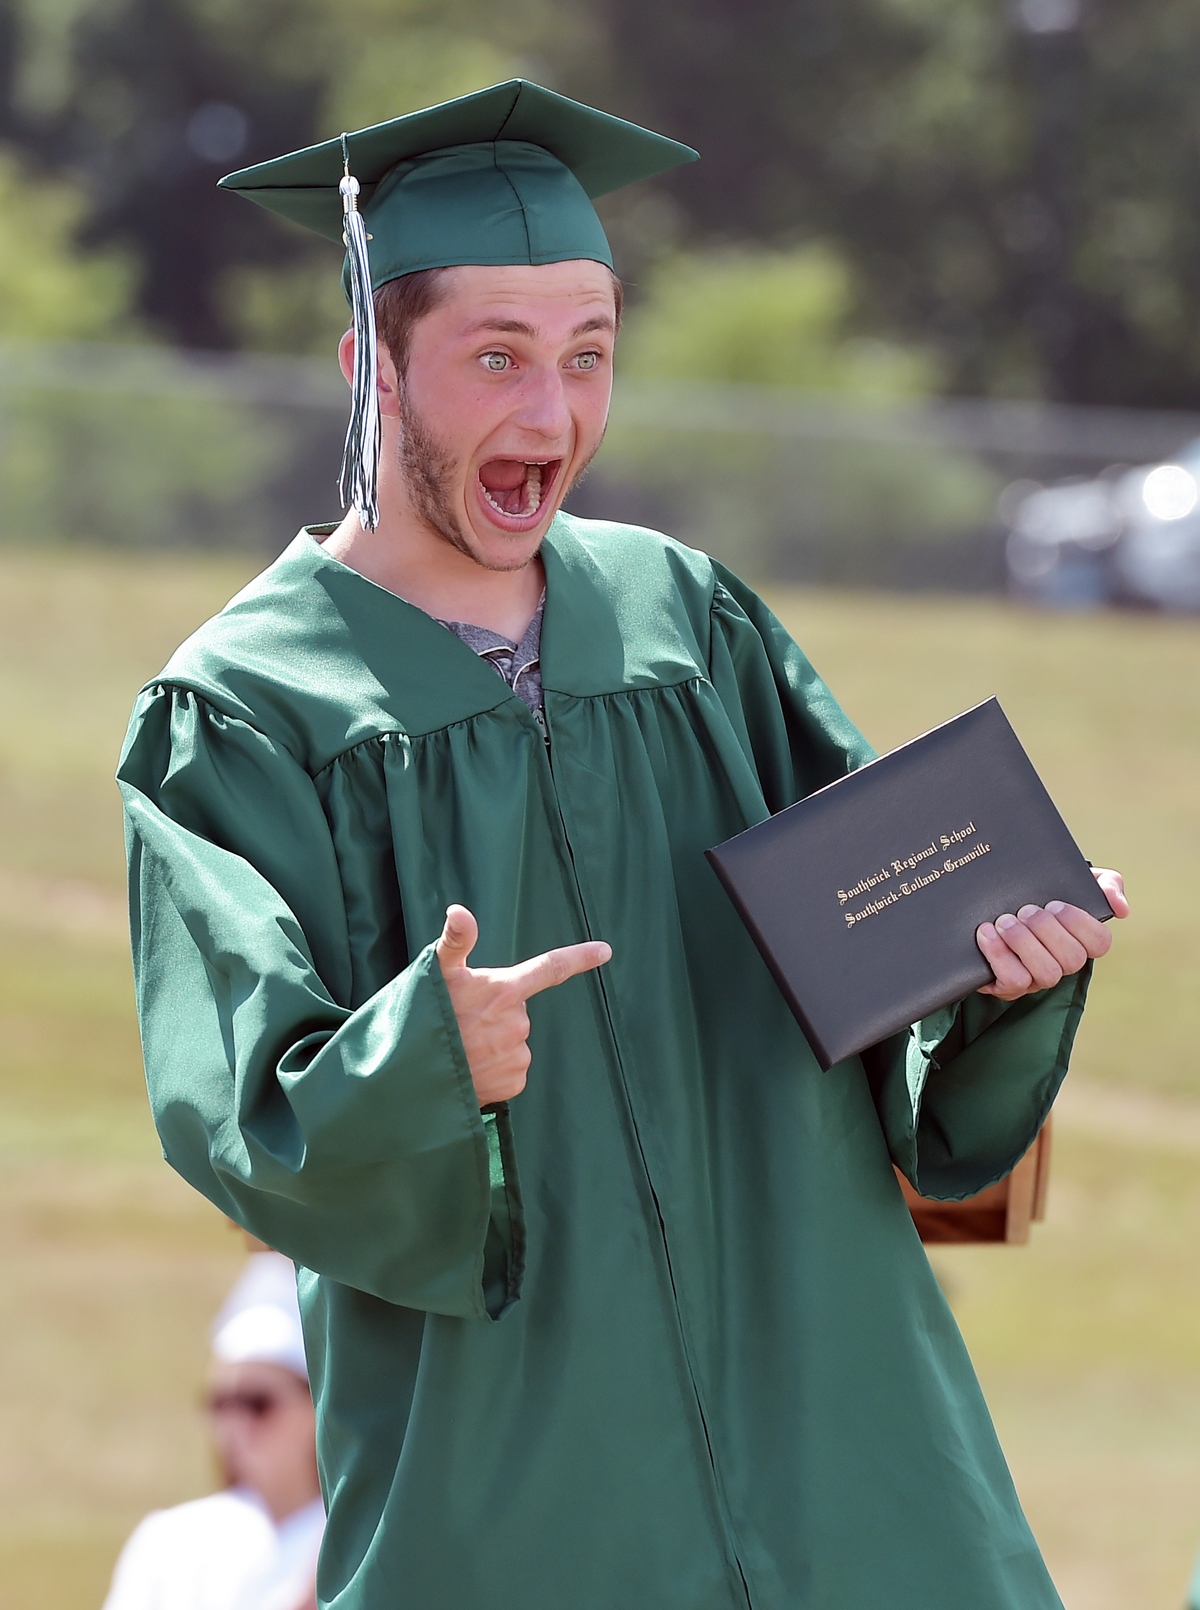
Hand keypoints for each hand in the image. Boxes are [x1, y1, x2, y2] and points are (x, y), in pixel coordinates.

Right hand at [435, 904, 611, 1106]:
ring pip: (513, 1041)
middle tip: (464, 1022)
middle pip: (517, 1012)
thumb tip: (459, 911)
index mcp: (505, 989)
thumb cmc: (423, 1019)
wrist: (411, 1078)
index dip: (579, 957)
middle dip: (496, 1014)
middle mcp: (518, 1022)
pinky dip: (495, 1068)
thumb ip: (455, 941)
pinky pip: (511, 1068)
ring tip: (462, 1047)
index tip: (604, 950)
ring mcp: (517, 1053)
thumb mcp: (435, 975)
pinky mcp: (514, 1081)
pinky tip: (471, 1066)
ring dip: (493, 1043)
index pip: (549, 967)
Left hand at [976, 868, 1126, 1001]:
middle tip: (1025, 910)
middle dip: (1046, 930)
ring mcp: (1038, 978)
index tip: (1055, 903)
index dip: (1079, 923)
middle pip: (1072, 958)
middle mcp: (1063, 963)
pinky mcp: (1009, 986)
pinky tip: (987, 933)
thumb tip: (1121, 909)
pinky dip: (999, 955)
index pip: (1100, 942)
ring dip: (1024, 943)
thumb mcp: (1076, 881)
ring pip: (1047, 973)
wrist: (994, 902)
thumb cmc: (1042, 892)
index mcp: (1082, 939)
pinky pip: (1014, 981)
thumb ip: (1106, 885)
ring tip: (1004, 921)